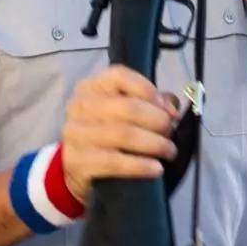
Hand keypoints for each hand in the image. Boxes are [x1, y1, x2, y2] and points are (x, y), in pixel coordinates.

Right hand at [58, 65, 180, 204]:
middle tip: (170, 133)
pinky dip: (139, 166)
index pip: (120, 76)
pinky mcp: (77, 160)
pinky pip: (113, 162)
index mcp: (93, 86)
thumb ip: (152, 103)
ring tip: (169, 151)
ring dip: (153, 144)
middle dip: (157, 121)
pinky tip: (156, 169)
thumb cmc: (108, 131)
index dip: (148, 91)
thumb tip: (171, 110)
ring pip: (122, 135)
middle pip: (127, 107)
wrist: (77, 167)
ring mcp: (75, 133)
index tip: (168, 110)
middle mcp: (80, 105)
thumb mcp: (127, 110)